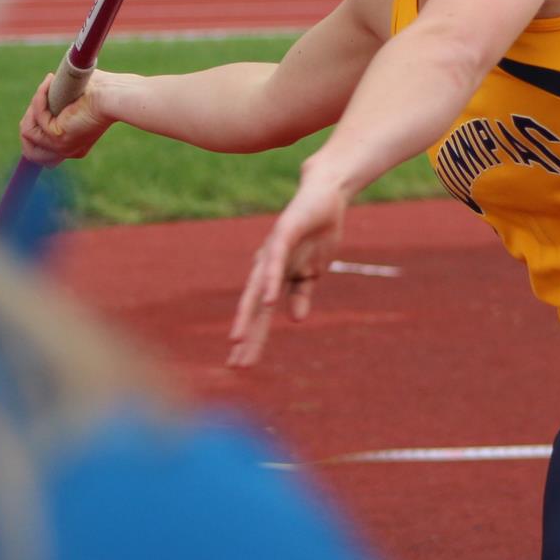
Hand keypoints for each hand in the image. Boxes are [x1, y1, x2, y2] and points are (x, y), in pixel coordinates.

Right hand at [18, 71, 117, 164]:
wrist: (114, 95)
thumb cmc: (104, 90)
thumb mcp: (78, 98)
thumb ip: (62, 99)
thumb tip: (50, 88)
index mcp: (74, 144)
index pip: (42, 153)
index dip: (33, 131)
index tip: (33, 110)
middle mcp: (68, 150)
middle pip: (29, 147)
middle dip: (29, 118)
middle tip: (43, 93)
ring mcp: (62, 147)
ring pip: (28, 130)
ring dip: (33, 106)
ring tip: (47, 86)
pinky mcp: (57, 137)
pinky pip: (36, 118)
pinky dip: (39, 99)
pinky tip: (49, 82)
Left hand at [229, 169, 347, 367]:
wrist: (326, 195)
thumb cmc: (317, 232)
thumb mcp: (313, 271)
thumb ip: (301, 293)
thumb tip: (294, 319)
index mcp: (274, 277)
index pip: (261, 314)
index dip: (252, 339)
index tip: (240, 364)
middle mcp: (266, 266)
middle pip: (253, 308)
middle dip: (245, 337)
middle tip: (233, 365)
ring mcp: (272, 251)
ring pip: (257, 289)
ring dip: (248, 315)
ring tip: (237, 340)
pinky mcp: (283, 234)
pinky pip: (275, 262)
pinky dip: (271, 283)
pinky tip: (268, 301)